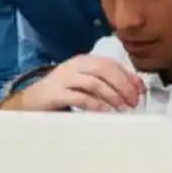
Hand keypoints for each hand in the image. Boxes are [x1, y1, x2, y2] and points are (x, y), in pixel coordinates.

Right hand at [19, 55, 144, 111]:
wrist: (30, 101)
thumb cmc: (62, 93)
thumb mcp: (85, 84)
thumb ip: (107, 83)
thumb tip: (136, 87)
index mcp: (83, 61)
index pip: (110, 63)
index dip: (127, 76)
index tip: (140, 91)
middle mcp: (74, 65)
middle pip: (104, 69)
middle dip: (122, 85)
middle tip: (133, 101)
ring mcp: (64, 78)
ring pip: (94, 82)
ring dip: (112, 95)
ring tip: (122, 108)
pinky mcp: (56, 93)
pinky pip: (79, 96)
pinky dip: (95, 104)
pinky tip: (104, 111)